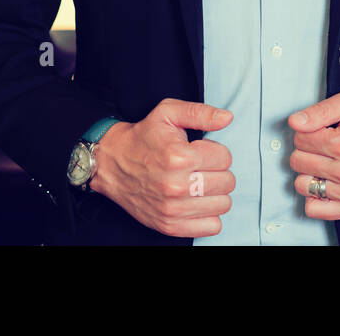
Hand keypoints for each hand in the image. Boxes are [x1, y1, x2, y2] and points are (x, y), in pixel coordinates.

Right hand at [89, 99, 234, 237]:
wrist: (112, 163)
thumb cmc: (142, 137)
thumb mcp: (168, 113)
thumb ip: (201, 113)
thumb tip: (226, 118)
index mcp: (179, 157)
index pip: (225, 158)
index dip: (215, 151)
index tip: (201, 151)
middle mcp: (176, 186)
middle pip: (227, 182)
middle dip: (218, 171)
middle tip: (200, 167)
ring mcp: (173, 209)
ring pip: (223, 205)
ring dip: (215, 193)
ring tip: (198, 183)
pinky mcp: (169, 225)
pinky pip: (211, 226)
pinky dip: (209, 214)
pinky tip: (196, 201)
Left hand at [287, 90, 339, 220]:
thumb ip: (320, 111)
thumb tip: (295, 122)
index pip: (300, 139)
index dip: (307, 131)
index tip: (321, 131)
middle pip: (298, 161)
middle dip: (307, 150)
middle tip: (324, 145)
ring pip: (302, 184)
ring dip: (310, 172)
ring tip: (326, 163)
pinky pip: (315, 209)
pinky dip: (314, 196)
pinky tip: (326, 182)